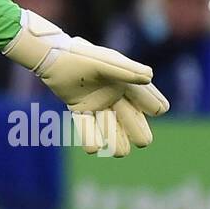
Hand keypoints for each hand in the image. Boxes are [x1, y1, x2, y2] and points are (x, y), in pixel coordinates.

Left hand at [3, 9, 169, 156]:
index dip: (153, 106)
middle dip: (138, 131)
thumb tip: (150, 77)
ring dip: (116, 142)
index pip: (150, 101)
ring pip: (112, 129)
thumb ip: (126, 70)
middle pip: (134, 121)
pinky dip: (90, 139)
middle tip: (142, 141)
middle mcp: (115, 95)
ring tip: (120, 152)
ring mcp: (98, 104)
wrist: (54, 57)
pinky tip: (93, 148)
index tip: (155, 110)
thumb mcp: (106, 63)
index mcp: (126, 83)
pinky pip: (87, 127)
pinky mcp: (80, 109)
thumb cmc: (82, 56)